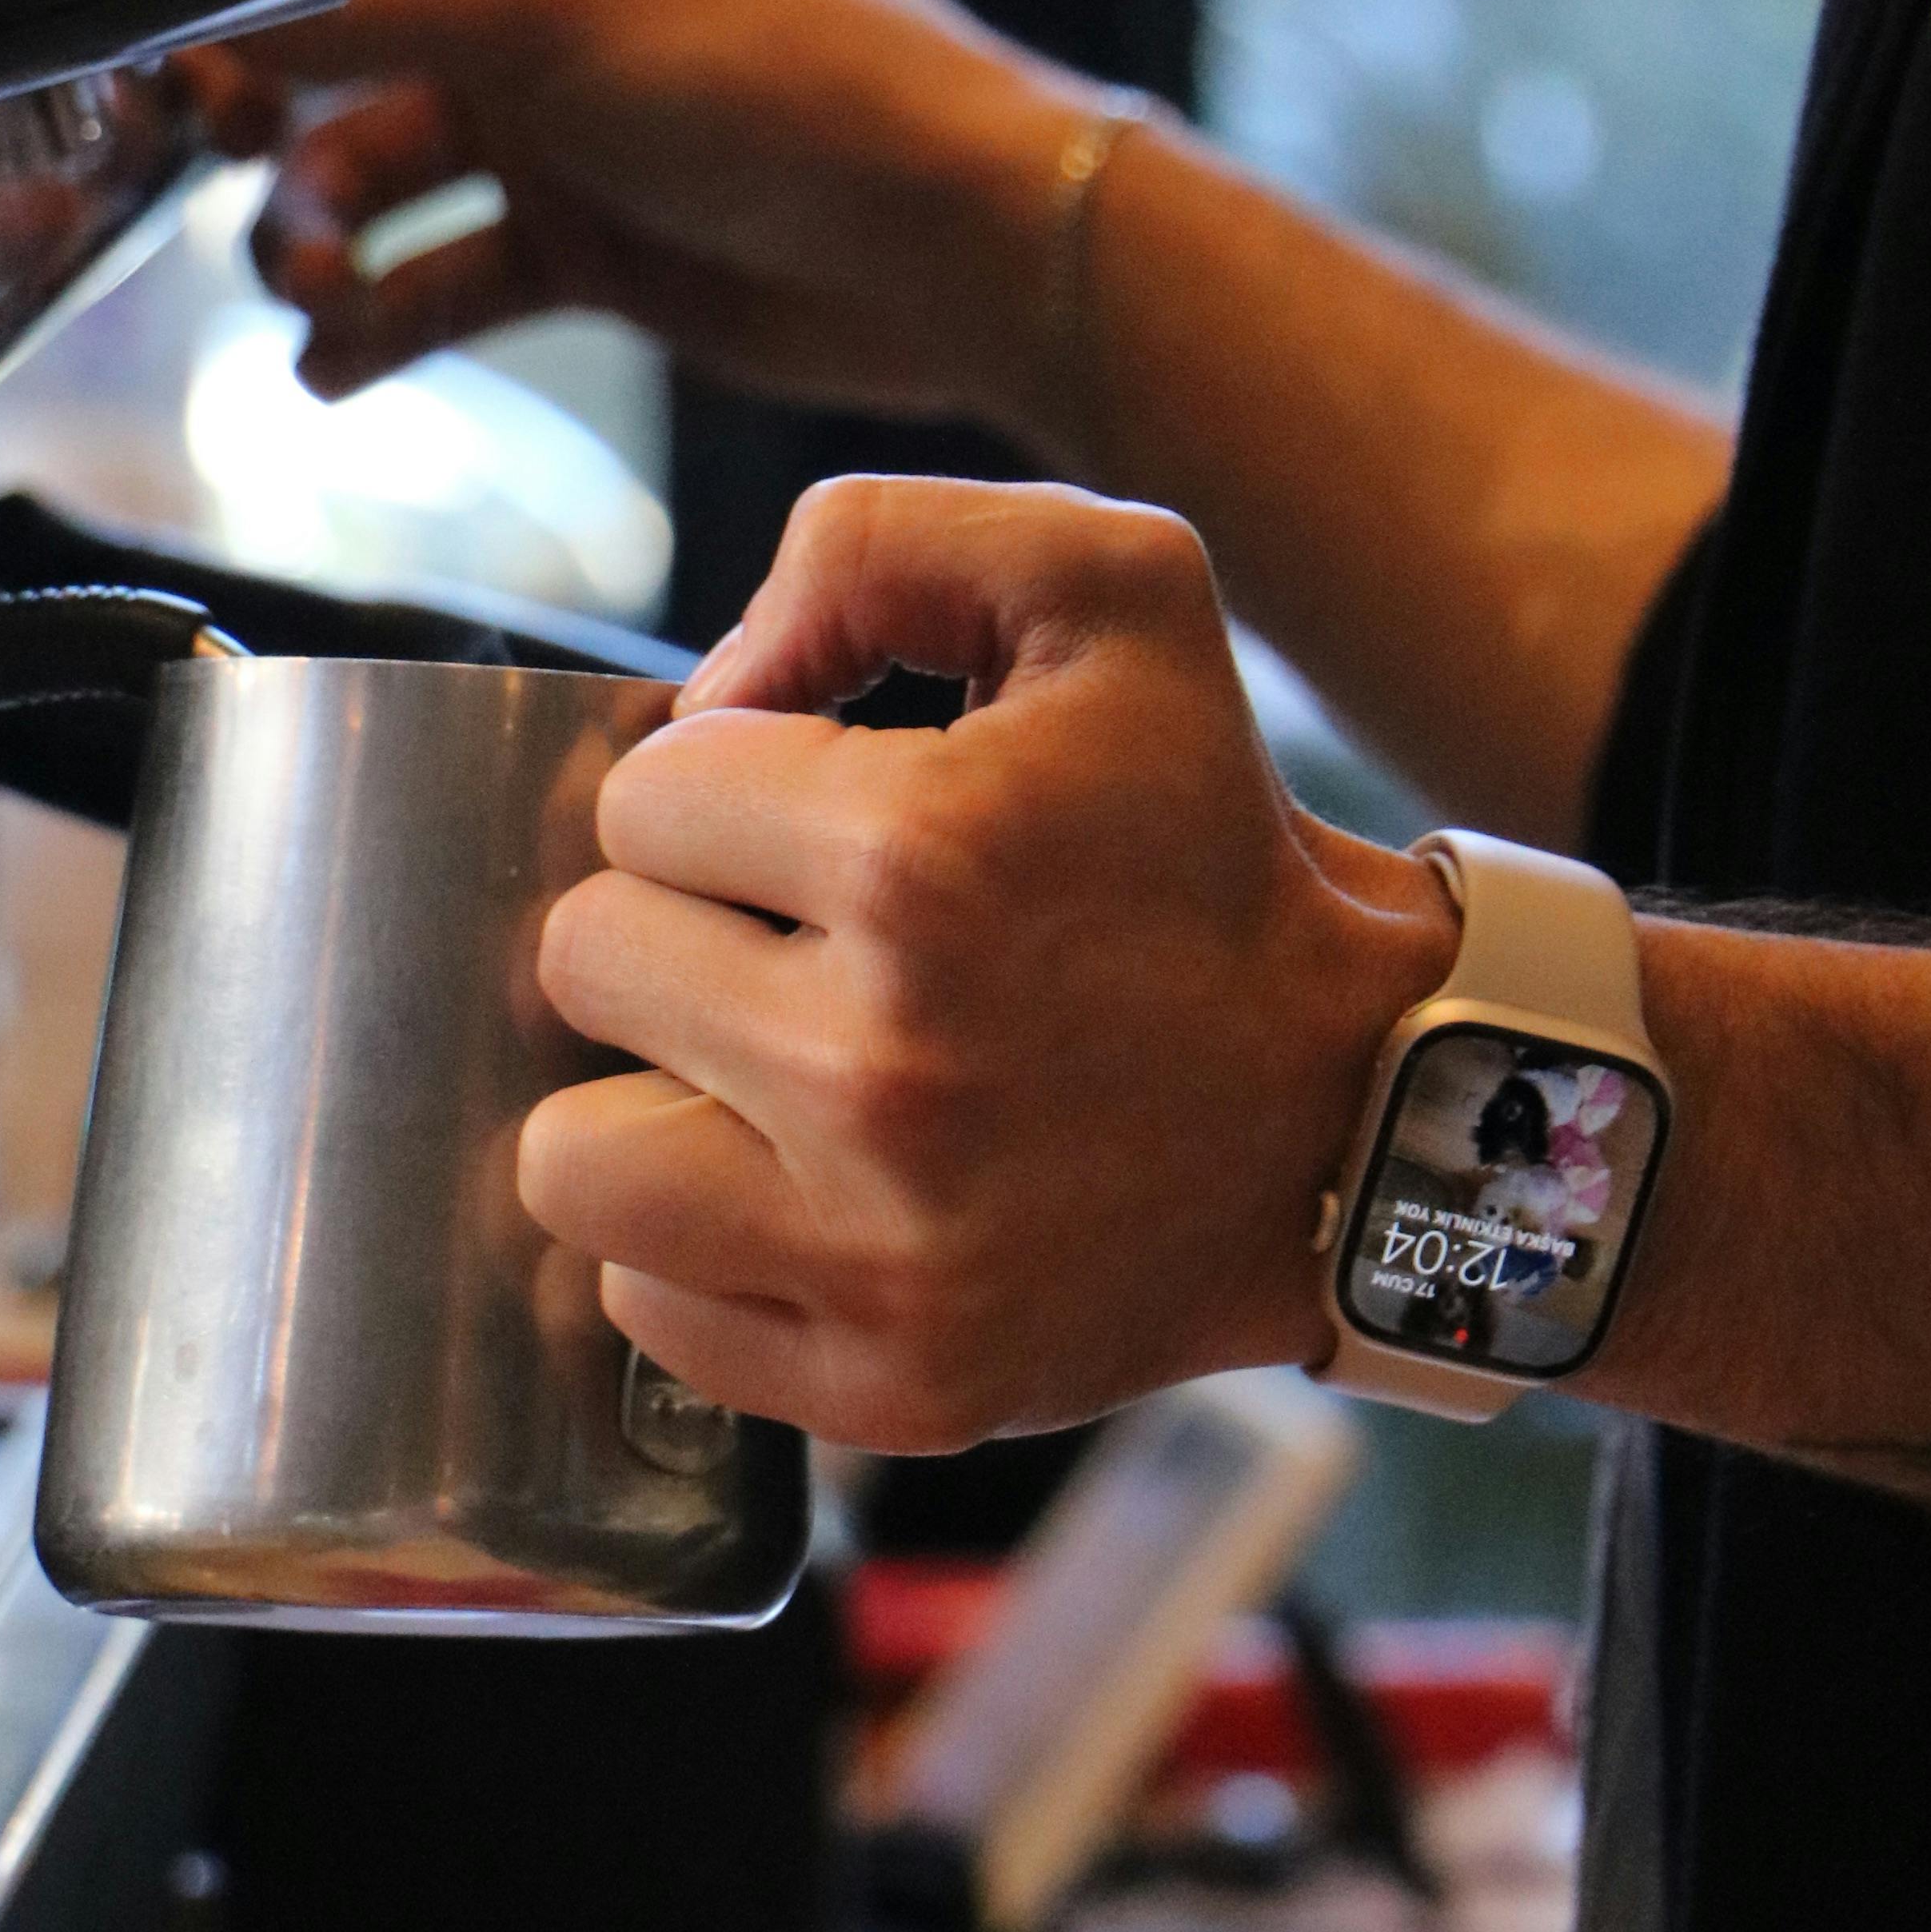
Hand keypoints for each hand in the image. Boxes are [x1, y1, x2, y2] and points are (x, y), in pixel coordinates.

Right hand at [0, 0, 1098, 423]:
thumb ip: (345, 16)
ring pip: (344, 136)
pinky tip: (343, 354)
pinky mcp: (565, 209)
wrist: (943, 240)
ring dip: (303, 215)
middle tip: (201, 109)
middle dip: (225, 47)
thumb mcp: (535, 8)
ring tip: (310, 269)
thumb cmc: (784, 64)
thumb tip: (190, 26)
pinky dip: (373, 312)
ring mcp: (535, 78)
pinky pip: (419, 261)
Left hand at [519, 476, 1455, 1449]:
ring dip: (652, 1100)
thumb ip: (878, 544)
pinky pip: (647, 1307)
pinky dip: (703, 1247)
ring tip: (764, 1073)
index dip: (724, 787)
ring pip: (571, 1160)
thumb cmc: (1211, 835)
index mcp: (925, 858)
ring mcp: (886, 1253)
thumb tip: (703, 688)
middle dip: (677, 928)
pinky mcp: (894, 1387)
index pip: (640, 799)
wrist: (1359, 1102)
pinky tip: (808, 1187)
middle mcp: (888, 1070)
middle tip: (799, 944)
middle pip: (583, 963)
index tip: (826, 821)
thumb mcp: (1112, 589)